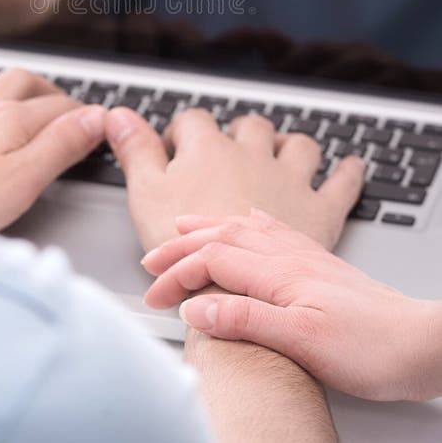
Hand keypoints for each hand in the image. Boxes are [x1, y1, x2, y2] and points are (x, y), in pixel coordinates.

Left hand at [0, 68, 105, 231]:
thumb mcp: (23, 180)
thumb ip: (62, 145)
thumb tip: (97, 118)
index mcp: (9, 118)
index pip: (61, 107)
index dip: (86, 115)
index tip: (102, 125)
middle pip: (25, 81)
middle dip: (51, 91)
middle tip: (68, 107)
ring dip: (12, 86)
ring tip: (24, 100)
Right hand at [105, 108, 364, 251]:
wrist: (231, 292)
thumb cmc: (185, 252)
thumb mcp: (145, 196)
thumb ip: (135, 151)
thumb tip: (118, 115)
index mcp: (209, 150)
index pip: (193, 122)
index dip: (181, 132)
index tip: (174, 148)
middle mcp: (251, 155)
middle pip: (248, 126)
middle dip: (237, 133)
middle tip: (227, 151)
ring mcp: (288, 180)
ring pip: (296, 144)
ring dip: (288, 145)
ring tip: (280, 152)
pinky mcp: (318, 210)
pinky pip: (341, 183)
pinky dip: (347, 173)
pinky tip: (351, 166)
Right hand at [143, 209, 441, 401]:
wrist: (419, 342)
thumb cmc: (370, 346)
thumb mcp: (304, 341)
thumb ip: (248, 319)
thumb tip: (197, 308)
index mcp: (279, 271)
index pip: (212, 261)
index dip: (177, 275)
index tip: (154, 296)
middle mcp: (289, 255)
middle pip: (221, 237)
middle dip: (181, 246)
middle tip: (152, 260)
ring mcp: (304, 256)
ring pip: (244, 228)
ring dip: (209, 225)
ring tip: (184, 224)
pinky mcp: (318, 263)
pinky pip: (275, 230)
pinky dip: (250, 223)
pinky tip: (251, 221)